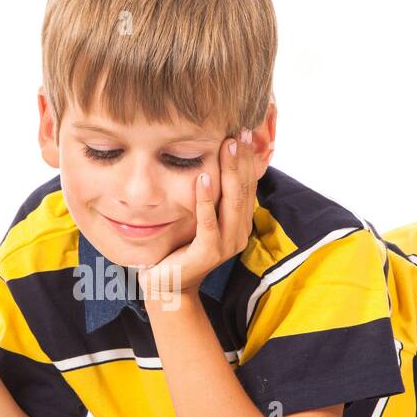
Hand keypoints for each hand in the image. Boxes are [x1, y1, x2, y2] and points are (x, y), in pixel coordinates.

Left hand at [139, 128, 268, 301]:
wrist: (168, 285)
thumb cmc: (181, 247)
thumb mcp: (201, 218)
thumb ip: (212, 197)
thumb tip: (211, 162)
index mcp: (240, 223)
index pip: (248, 185)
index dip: (247, 159)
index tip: (245, 132)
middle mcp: (239, 233)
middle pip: (243, 189)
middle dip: (241, 159)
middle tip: (240, 131)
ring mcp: (226, 245)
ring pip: (231, 202)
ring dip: (229, 171)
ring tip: (227, 145)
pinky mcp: (208, 253)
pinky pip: (208, 221)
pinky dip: (205, 199)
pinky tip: (202, 177)